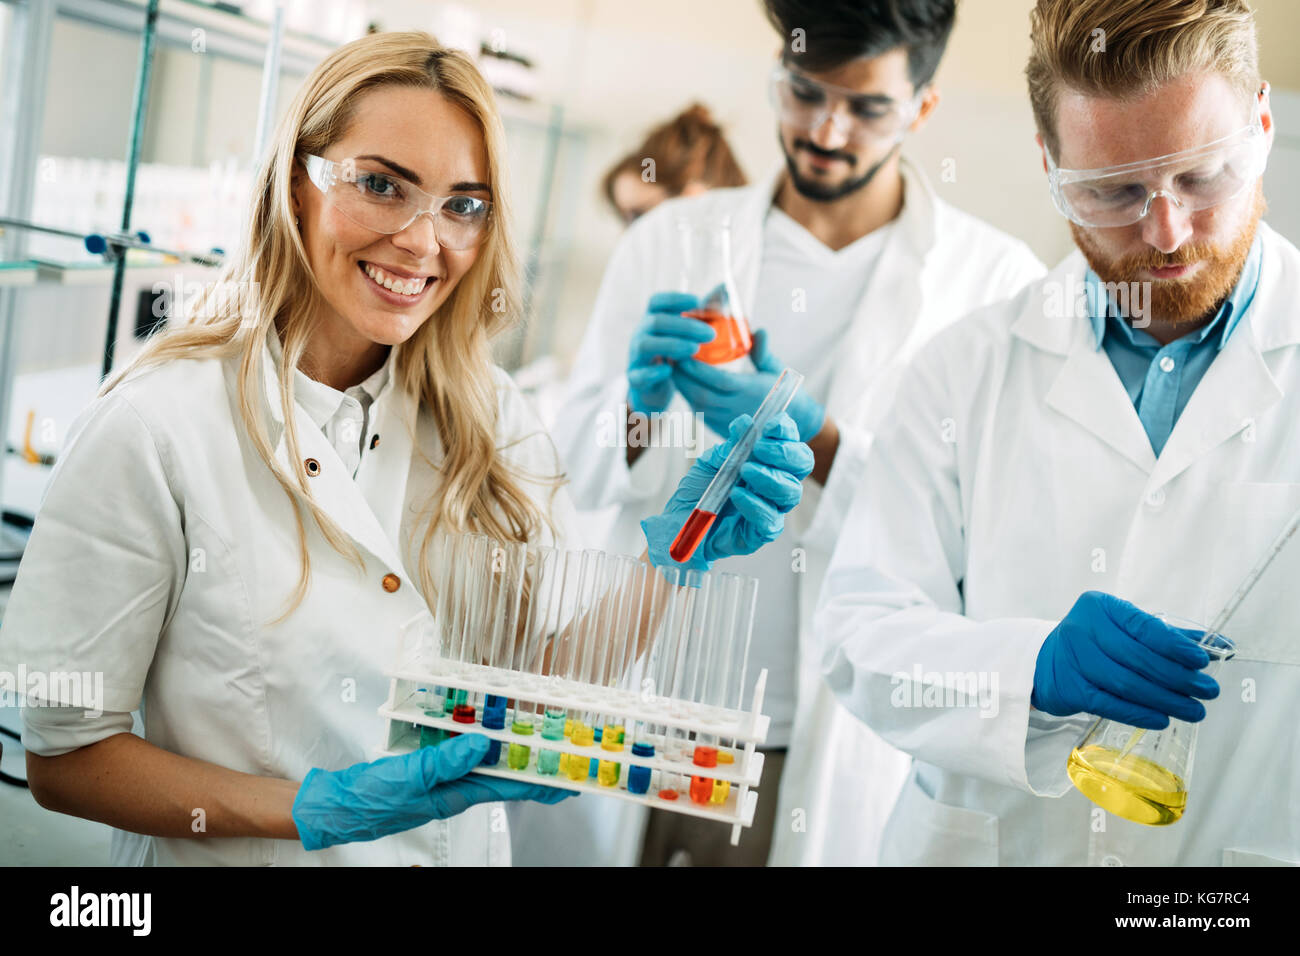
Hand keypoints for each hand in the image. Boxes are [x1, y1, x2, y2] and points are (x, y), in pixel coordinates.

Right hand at [292, 733, 573, 850]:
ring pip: (481, 763)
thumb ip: (446, 761)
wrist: (337, 805)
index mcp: (455, 794)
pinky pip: (458, 754)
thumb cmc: (370, 799)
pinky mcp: (426, 768)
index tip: (566, 780)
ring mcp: (440, 779)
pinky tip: (478, 733)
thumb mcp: (410, 777)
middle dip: (531, 767)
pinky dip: (473, 743)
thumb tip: (482, 746)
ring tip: (530, 740)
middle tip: (559, 757)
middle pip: (501, 776)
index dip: (538, 782)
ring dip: (506, 753)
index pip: (507, 787)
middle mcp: (453, 788)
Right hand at [626, 291, 715, 415]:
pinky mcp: (635, 378)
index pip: (657, 301)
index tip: (696, 301)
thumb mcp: (685, 334)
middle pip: (655, 321)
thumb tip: (725, 287)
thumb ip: (702, 313)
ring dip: (671, 345)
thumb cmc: (673, 355)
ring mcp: (635, 357)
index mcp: (652, 320)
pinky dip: (654, 372)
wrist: (654, 389)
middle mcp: (641, 335)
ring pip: (645, 345)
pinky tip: (670, 371)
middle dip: (684, 326)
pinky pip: (639, 374)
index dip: (675, 299)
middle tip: (710, 334)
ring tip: (695, 349)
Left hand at [640, 412, 813, 570]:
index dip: (787, 432)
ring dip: (770, 477)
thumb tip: (745, 423)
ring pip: (791, 492)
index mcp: (767, 462)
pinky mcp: (761, 532)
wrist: (680, 521)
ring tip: (745, 471)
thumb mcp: (711, 461)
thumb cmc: (699, 491)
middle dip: (784, 452)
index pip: (791, 443)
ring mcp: (771, 508)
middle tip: (760, 448)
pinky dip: (755, 504)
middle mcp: (775, 483)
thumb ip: (730, 445)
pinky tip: (737, 495)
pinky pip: (771, 520)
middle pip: (801, 464)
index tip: (773, 425)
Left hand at [671, 329, 825, 439]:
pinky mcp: (720, 427)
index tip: (683, 352)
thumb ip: (763, 351)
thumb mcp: (776, 369)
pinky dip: (687, 395)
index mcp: (750, 391)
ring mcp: (727, 420)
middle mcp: (736, 408)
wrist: (789, 423)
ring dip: (681, 386)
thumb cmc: (782, 391)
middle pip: (701, 394)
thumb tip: (759, 330)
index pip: (719, 380)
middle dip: (682, 376)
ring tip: (671, 367)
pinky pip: (699, 411)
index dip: (698, 368)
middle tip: (670, 356)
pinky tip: (680, 381)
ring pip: (696, 404)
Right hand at [1031, 592, 1219, 729]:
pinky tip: (1162, 718)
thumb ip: (1167, 635)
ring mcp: (1073, 660)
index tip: (1202, 661)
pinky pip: (1110, 704)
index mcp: (1100, 607)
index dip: (1176, 646)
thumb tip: (1220, 645)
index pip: (1144, 627)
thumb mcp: (1122, 628)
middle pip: (1138, 658)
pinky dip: (1139, 714)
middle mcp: (1083, 629)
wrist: (1043, 662)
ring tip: (1194, 710)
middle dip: (1178, 678)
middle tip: (1207, 691)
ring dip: (1165, 700)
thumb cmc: (1093, 642)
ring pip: (1127, 683)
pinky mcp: (1070, 689)